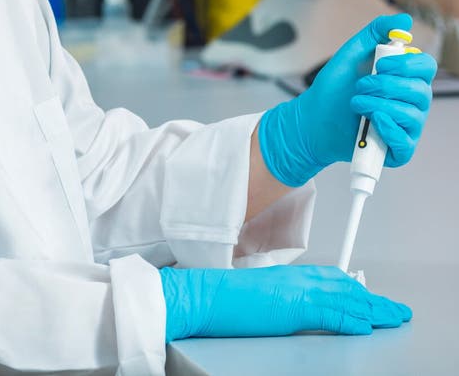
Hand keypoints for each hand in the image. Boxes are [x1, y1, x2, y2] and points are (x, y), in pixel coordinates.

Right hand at [160, 264, 411, 341]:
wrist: (207, 296)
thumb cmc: (227, 299)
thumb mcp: (264, 296)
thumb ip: (286, 299)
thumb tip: (300, 309)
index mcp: (291, 275)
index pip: (333, 280)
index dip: (357, 290)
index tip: (373, 300)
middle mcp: (298, 278)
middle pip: (346, 287)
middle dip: (374, 300)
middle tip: (395, 310)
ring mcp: (297, 290)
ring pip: (346, 298)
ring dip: (372, 309)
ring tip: (392, 317)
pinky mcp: (293, 306)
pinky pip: (330, 312)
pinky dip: (351, 319)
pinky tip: (365, 326)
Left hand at [258, 14, 435, 186]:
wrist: (313, 119)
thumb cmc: (334, 88)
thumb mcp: (352, 52)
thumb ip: (376, 32)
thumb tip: (404, 19)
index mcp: (405, 78)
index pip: (426, 67)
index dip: (406, 64)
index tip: (381, 64)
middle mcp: (412, 102)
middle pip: (420, 91)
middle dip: (385, 85)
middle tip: (361, 86)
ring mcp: (407, 127)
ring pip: (411, 114)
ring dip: (376, 105)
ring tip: (356, 103)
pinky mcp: (398, 150)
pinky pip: (405, 141)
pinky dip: (386, 129)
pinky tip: (370, 121)